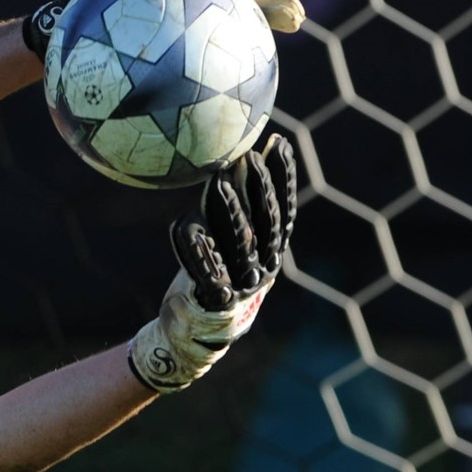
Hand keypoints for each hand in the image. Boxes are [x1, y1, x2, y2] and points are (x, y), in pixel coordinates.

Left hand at [128, 134, 297, 393]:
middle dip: (260, 186)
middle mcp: (263, 265)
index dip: (283, 175)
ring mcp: (243, 284)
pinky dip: (198, 250)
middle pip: (266, 222)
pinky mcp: (218, 301)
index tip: (277, 142)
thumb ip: (229, 204)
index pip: (283, 206)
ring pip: (239, 243)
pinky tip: (188, 226)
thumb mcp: (225, 237)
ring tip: (218, 181)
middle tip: (249, 155)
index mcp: (271, 248)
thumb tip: (230, 157)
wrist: (196, 329)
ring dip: (229, 210)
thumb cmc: (211, 272)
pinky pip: (208, 272)